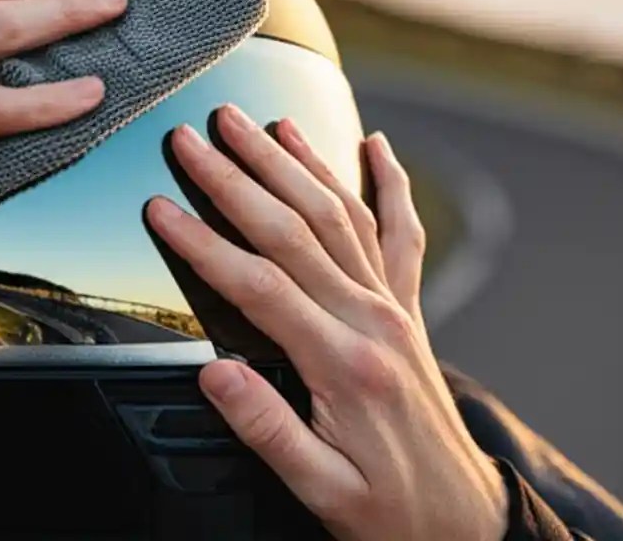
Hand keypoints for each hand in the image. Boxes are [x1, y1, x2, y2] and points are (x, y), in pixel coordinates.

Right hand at [144, 106, 507, 540]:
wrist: (462, 521)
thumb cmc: (389, 510)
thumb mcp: (321, 490)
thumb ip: (268, 428)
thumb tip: (216, 372)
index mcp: (343, 364)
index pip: (258, 285)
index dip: (203, 243)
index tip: (160, 208)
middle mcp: (373, 321)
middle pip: (295, 229)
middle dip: (236, 177)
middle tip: (193, 137)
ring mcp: (394, 309)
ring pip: (340, 215)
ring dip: (294, 163)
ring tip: (254, 122)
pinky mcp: (408, 311)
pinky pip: (401, 233)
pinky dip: (390, 184)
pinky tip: (377, 146)